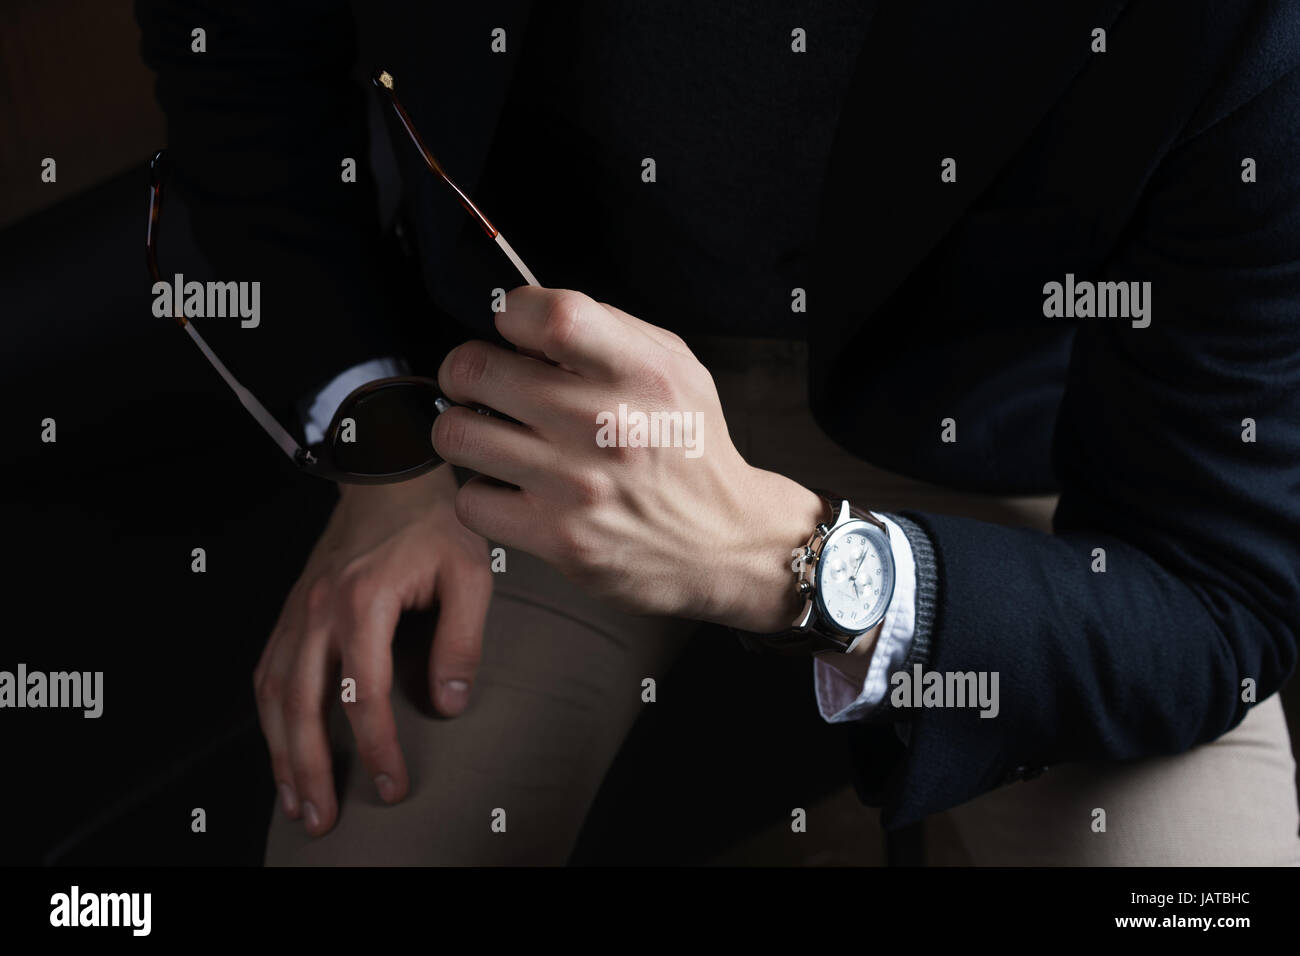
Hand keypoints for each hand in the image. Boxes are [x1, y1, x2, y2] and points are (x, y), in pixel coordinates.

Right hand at [252, 464, 491, 836]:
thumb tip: (450, 705)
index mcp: (362, 601)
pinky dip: (268, 717)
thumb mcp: (470, 574)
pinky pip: (267, 671)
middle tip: (321, 819)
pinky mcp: (291, 611)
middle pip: (300, 705)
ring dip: (280, 753)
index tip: (392, 787)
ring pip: (273, 695)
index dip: (378, 747)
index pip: (364, 694)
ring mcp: (297, 611)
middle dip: (308, 769)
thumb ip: (461, 641)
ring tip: (294, 802)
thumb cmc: (435, 524)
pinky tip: (280, 748)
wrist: (389, 474)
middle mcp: (318, 610)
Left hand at [431, 286, 825, 631]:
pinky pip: (471, 501)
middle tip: (478, 381)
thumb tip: (527, 319)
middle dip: (465, 370)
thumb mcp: (678, 369)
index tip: (513, 328)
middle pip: (478, 369)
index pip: (548, 316)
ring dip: (465, 428)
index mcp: (641, 373)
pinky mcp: (556, 538)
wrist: (724, 543)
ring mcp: (576, 485)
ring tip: (490, 434)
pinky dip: (482, 492)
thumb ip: (610, 331)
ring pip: (457, 434)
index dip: (513, 312)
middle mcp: (608, 425)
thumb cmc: (691, 451)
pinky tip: (510, 487)